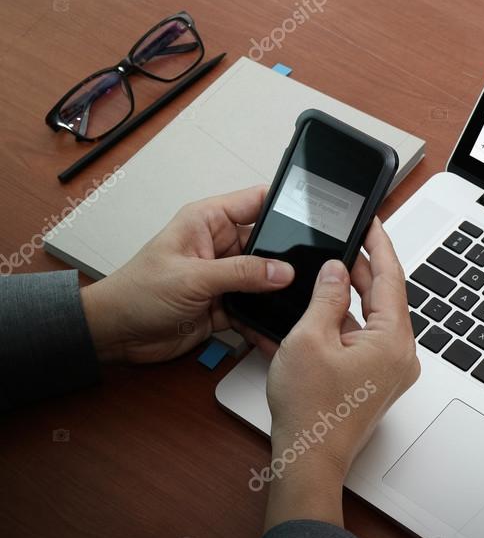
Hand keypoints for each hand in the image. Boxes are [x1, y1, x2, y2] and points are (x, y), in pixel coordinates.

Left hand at [80, 186, 294, 363]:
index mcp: (207, 221)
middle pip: (268, 243)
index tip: (313, 216)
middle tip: (311, 270)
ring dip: (277, 291)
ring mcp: (224, 275)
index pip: (255, 201)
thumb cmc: (135, 293)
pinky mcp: (225, 303)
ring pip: (265, 278)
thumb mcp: (192, 277)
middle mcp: (219, 245)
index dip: (284, 205)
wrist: (115, 335)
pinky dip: (264, 317)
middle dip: (287, 258)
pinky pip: (255, 306)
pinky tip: (274, 324)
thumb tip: (282, 270)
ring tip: (296, 300)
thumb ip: (241, 273)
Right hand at [260, 220, 419, 529]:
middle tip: (342, 242)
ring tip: (324, 274)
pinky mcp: (375, 382)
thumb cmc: (310, 412)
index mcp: (393, 340)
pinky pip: (363, 341)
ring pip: (372, 319)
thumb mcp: (309, 338)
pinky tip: (319, 312)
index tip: (372, 221)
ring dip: (348, 298)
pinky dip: (342, 324)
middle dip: (361, 270)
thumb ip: (326, 296)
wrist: (308, 461)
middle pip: (384, 298)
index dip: (379, 244)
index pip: (392, 277)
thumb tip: (337, 270)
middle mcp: (400, 355)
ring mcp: (389, 371)